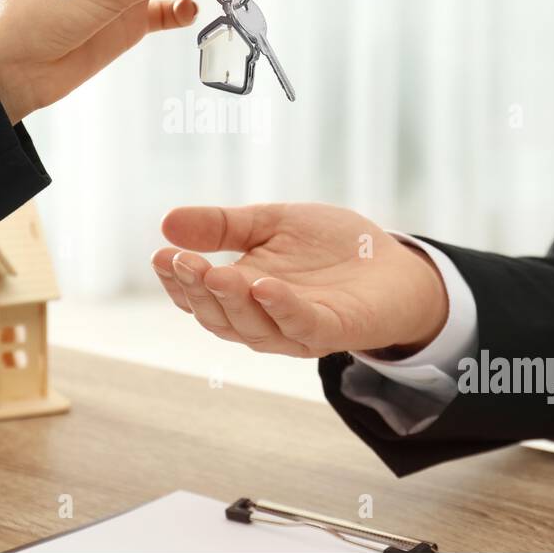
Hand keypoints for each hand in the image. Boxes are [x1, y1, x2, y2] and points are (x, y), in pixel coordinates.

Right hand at [150, 203, 448, 357]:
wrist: (393, 264)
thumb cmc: (328, 247)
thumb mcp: (270, 223)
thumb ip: (223, 226)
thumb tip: (166, 222)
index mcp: (241, 293)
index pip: (197, 296)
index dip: (176, 279)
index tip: (160, 253)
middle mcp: (261, 319)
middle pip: (218, 316)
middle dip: (196, 290)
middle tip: (180, 260)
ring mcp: (295, 329)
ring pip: (252, 328)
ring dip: (232, 302)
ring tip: (214, 273)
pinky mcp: (332, 330)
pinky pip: (301, 326)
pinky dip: (281, 308)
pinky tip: (265, 286)